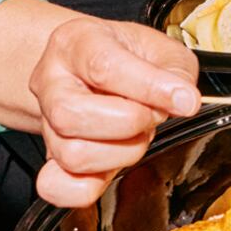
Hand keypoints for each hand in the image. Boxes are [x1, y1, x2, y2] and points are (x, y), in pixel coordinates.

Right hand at [28, 18, 199, 206]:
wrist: (89, 66)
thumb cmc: (124, 55)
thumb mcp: (158, 47)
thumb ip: (175, 71)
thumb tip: (183, 100)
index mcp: (76, 42)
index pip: (104, 67)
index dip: (150, 88)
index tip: (185, 100)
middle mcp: (51, 81)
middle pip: (71, 115)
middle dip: (128, 123)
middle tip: (151, 115)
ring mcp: (46, 122)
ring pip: (72, 154)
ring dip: (120, 153)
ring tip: (135, 134)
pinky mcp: (51, 158)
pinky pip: (54, 186)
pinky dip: (86, 187)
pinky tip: (110, 168)